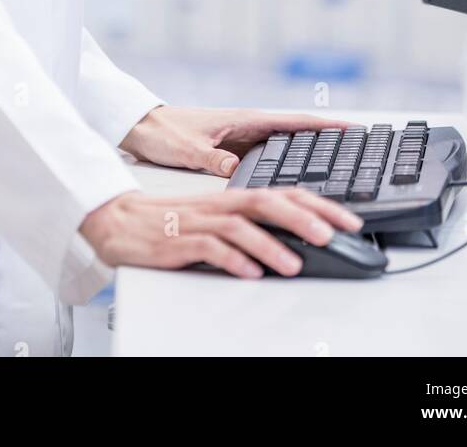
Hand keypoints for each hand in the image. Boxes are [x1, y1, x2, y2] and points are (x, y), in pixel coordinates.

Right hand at [79, 186, 363, 278]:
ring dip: (270, 244)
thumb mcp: (216, 219)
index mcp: (232, 197)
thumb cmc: (170, 222)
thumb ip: (250, 225)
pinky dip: (232, 260)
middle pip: (267, 202)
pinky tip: (249, 273)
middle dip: (303, 218)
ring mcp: (199, 221)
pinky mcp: (178, 240)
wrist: (118, 220)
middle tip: (332, 234)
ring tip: (294, 264)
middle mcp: (220, 205)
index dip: (319, 204)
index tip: (348, 220)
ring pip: (240, 226)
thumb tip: (295, 242)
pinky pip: (209, 248)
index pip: (284, 194)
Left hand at [120, 105, 350, 178]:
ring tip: (339, 167)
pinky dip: (287, 164)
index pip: (295, 122)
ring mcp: (243, 139)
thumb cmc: (162, 132)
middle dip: (329, 140)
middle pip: (298, 134)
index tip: (355, 128)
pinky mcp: (235, 150)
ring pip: (286, 147)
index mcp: (245, 120)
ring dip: (310, 154)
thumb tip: (233, 168)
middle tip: (359, 150)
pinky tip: (296, 180)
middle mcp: (249, 127)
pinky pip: (269, 158)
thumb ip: (211, 159)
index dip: (326, 126)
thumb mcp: (187, 149)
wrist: (141, 127)